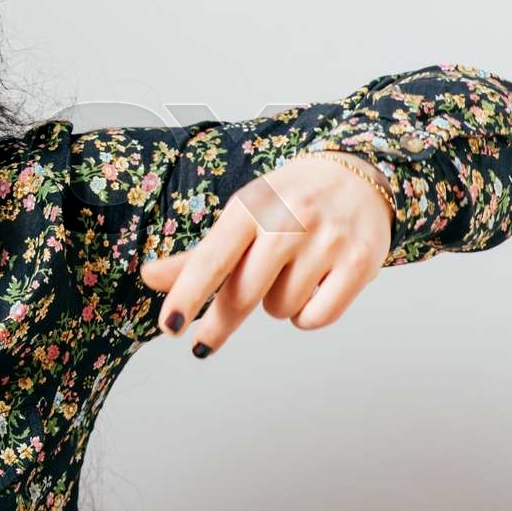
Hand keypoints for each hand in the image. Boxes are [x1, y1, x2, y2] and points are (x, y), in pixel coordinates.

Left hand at [138, 152, 393, 355]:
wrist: (357, 174)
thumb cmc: (287, 202)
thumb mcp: (242, 216)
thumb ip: (200, 255)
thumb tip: (150, 278)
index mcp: (251, 206)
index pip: (211, 259)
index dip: (187, 296)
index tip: (170, 327)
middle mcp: (290, 220)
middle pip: (242, 294)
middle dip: (222, 319)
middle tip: (208, 336)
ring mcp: (328, 241)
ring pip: (280, 309)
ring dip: (274, 305)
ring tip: (287, 274)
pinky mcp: (361, 262)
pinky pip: (317, 317)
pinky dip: (307, 316)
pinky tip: (312, 290)